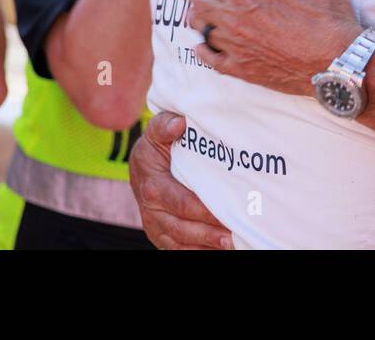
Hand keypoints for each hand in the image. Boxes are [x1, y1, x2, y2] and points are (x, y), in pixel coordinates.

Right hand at [129, 111, 232, 248]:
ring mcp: (155, 225)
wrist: (141, 164)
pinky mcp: (161, 235)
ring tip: (231, 245)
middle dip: (208, 234)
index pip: (181, 203)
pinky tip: (217, 248)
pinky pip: (177, 249)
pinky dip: (198, 251)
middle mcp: (151, 210)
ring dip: (205, 245)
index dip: (203, 211)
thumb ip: (165, 125)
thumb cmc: (155, 146)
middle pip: (181, 227)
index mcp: (152, 186)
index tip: (227, 211)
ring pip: (180, 242)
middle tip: (233, 236)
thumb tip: (179, 123)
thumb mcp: (156, 131)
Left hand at [187, 0, 362, 95]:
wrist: (337, 60)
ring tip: (199, 11)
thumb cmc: (327, 11)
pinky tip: (203, 45)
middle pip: (196, 1)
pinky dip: (203, 49)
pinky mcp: (242, 69)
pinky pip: (210, 59)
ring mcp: (235, 46)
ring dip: (197, 17)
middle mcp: (232, 18)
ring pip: (199, 28)